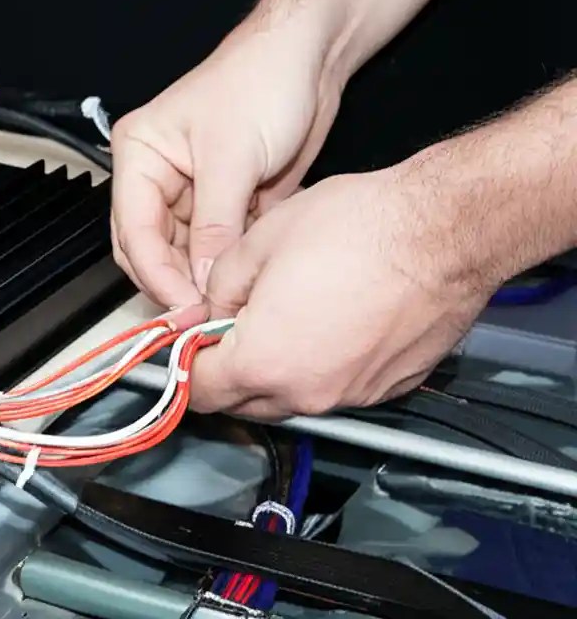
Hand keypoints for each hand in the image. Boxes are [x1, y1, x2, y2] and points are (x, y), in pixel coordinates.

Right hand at [111, 20, 343, 306]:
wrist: (311, 55)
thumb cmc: (262, 79)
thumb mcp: (234, 157)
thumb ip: (214, 225)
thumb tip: (201, 282)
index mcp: (139, 155)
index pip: (135, 231)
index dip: (158, 276)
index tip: (185, 308)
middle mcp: (158, 177)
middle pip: (150, 250)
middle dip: (175, 284)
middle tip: (203, 316)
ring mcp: (192, 193)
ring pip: (184, 256)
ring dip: (203, 279)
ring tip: (227, 305)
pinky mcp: (226, 203)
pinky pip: (217, 248)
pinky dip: (228, 266)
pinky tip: (244, 281)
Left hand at [189, 169, 493, 418]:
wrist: (445, 229)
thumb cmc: (361, 228)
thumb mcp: (259, 242)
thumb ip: (219, 287)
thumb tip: (209, 309)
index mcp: (263, 362)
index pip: (199, 391)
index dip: (184, 365)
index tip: (186, 343)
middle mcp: (307, 392)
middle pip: (242, 402)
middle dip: (227, 369)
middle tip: (230, 323)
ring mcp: (351, 395)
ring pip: (289, 397)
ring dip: (275, 368)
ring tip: (286, 313)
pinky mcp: (386, 387)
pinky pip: (335, 388)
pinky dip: (321, 365)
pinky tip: (330, 320)